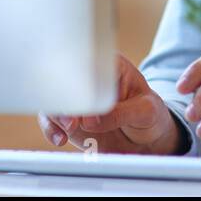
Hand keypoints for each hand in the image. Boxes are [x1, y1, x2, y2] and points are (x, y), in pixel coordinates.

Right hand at [37, 54, 185, 154]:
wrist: (147, 140)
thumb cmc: (149, 115)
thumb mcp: (146, 111)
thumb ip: (121, 113)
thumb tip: (89, 120)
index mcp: (109, 65)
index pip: (88, 61)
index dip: (81, 75)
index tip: (82, 93)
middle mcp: (89, 79)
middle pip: (65, 78)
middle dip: (64, 96)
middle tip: (73, 117)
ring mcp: (77, 99)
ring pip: (54, 99)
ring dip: (56, 114)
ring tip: (69, 129)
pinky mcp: (69, 118)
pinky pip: (51, 120)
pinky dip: (51, 129)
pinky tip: (60, 138)